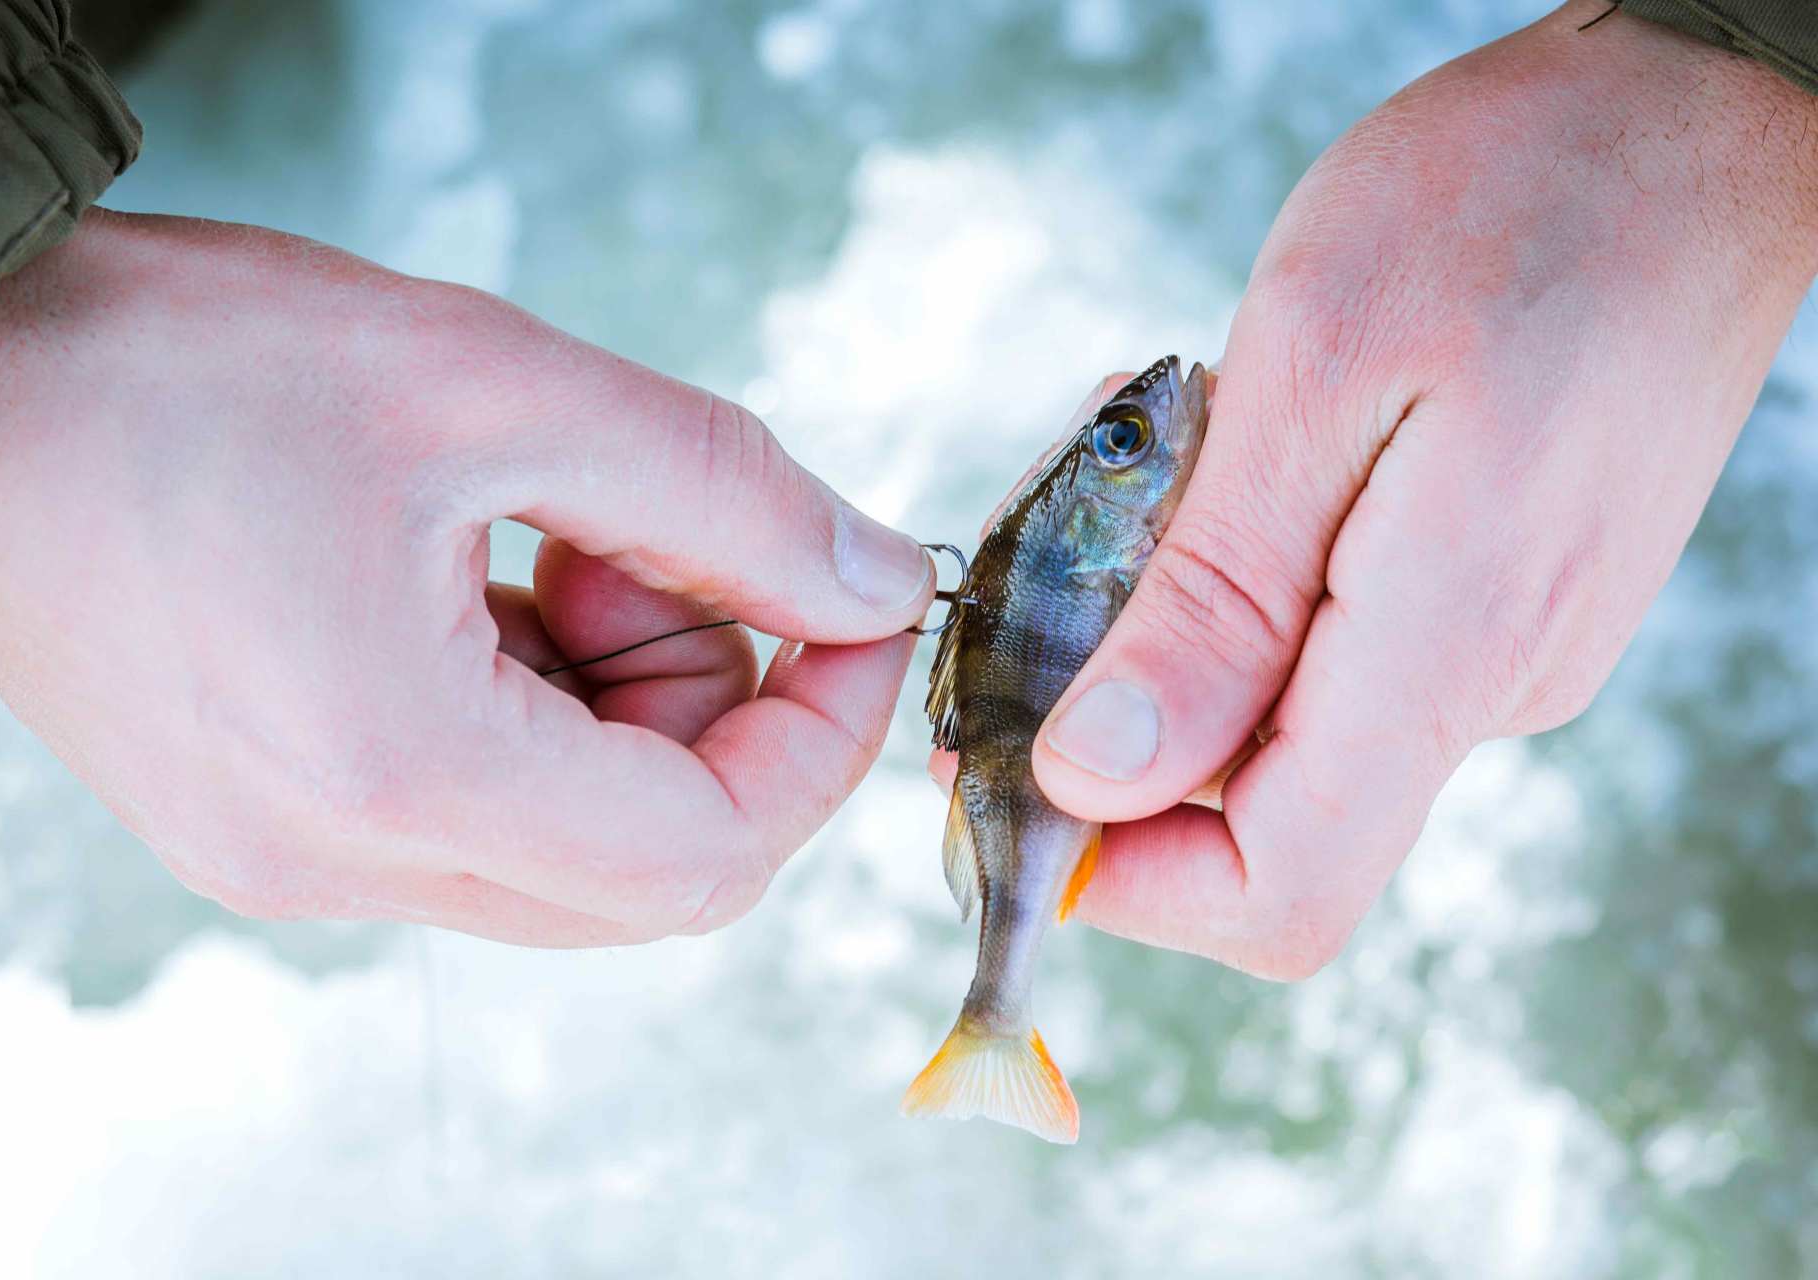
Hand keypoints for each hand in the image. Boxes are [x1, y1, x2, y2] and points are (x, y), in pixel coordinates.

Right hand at [0, 210, 933, 945]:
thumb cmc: (180, 362)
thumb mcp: (495, 385)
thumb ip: (721, 495)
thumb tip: (871, 582)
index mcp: (399, 774)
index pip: (708, 852)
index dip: (824, 738)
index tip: (857, 610)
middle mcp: (341, 863)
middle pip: (648, 865)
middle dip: (710, 700)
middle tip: (639, 540)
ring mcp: (294, 860)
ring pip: (566, 840)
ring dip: (616, 694)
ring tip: (535, 534)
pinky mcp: (267, 823)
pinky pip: (474, 811)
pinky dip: (529, 703)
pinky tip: (467, 570)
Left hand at [1027, 5, 1817, 977]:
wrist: (1695, 123)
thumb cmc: (1519, 196)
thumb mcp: (1320, 364)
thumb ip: (1211, 597)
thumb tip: (1095, 777)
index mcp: (1449, 647)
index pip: (1276, 895)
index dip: (1126, 876)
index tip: (1013, 757)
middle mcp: (1488, 687)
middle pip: (1256, 815)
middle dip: (1120, 702)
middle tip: (1069, 530)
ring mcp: (1504, 649)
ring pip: (1283, 717)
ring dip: (1179, 612)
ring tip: (1169, 442)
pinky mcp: (1498, 599)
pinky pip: (1337, 643)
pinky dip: (1251, 568)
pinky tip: (1240, 443)